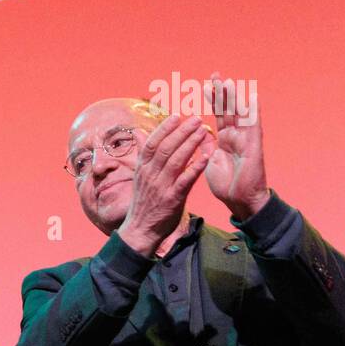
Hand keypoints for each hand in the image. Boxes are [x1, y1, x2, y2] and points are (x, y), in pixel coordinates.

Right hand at [116, 112, 210, 256]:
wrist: (140, 230)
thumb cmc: (143, 202)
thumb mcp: (139, 176)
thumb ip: (142, 154)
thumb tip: (138, 132)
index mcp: (142, 168)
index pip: (153, 143)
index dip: (164, 128)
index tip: (177, 116)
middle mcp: (150, 175)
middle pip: (166, 148)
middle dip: (181, 131)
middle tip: (196, 119)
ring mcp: (161, 186)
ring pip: (176, 160)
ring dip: (190, 144)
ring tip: (203, 131)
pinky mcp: (172, 199)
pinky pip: (185, 180)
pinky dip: (195, 168)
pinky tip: (206, 157)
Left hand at [203, 71, 268, 219]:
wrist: (239, 201)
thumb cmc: (226, 184)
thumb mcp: (209, 162)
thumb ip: (205, 146)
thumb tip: (200, 134)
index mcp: (224, 140)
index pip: (218, 115)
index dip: (212, 100)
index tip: (204, 85)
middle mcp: (236, 136)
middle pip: (229, 110)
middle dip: (222, 93)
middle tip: (215, 75)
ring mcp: (246, 140)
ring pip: (240, 114)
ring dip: (234, 98)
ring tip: (228, 82)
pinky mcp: (253, 147)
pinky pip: (254, 127)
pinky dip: (253, 112)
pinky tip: (252, 98)